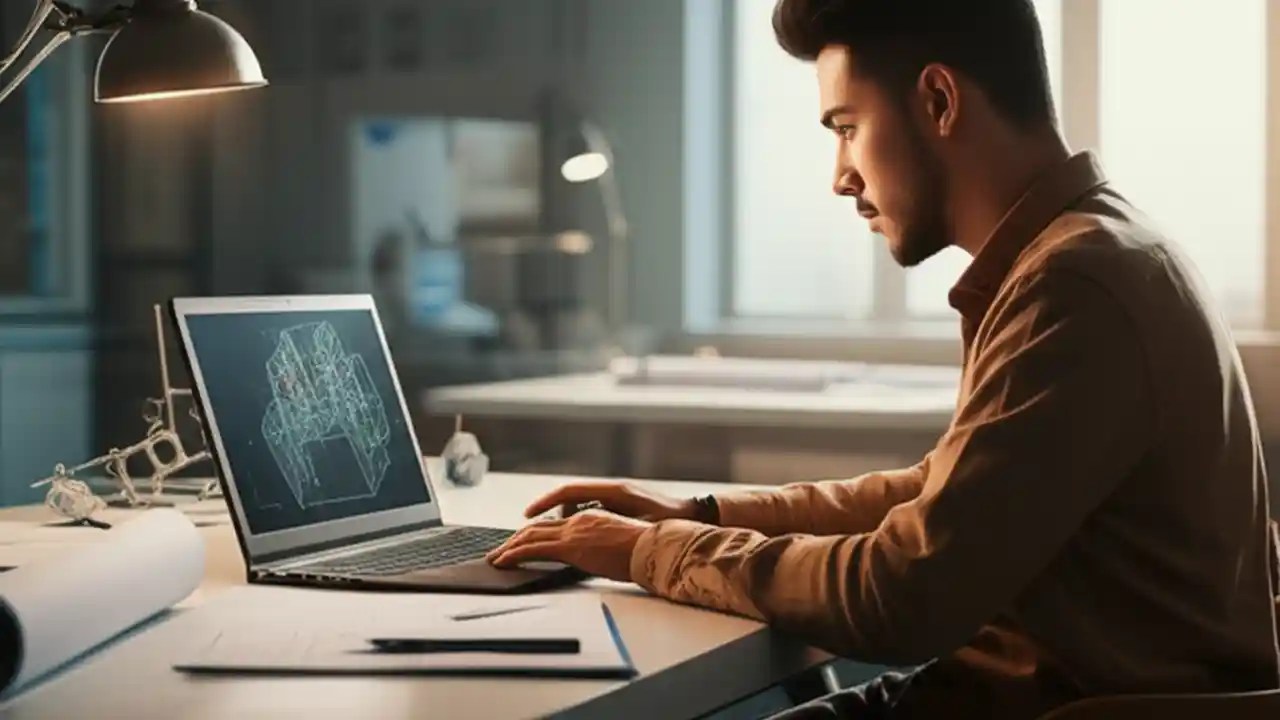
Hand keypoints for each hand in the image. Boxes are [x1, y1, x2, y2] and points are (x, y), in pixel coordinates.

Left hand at [486, 510, 650, 580]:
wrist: (653, 548)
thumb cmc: (646, 551)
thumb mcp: (621, 547)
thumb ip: (604, 549)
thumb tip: (599, 559)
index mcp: (592, 519)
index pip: (557, 524)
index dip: (538, 532)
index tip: (526, 540)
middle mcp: (579, 520)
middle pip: (539, 528)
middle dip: (517, 539)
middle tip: (502, 550)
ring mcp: (573, 531)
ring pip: (531, 536)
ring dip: (510, 547)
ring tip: (496, 558)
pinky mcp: (569, 546)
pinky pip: (532, 549)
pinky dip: (514, 554)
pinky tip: (503, 561)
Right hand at [522, 481, 696, 521]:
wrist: (693, 515)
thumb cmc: (669, 522)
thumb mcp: (639, 525)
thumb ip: (612, 526)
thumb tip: (583, 530)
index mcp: (613, 491)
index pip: (569, 492)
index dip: (545, 502)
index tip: (528, 515)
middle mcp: (611, 490)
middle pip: (568, 497)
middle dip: (545, 512)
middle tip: (525, 529)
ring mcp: (615, 496)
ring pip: (578, 505)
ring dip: (562, 518)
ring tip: (549, 537)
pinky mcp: (620, 505)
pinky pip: (590, 510)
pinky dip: (578, 520)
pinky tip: (575, 538)